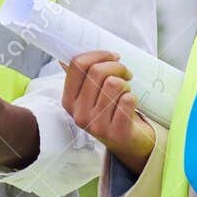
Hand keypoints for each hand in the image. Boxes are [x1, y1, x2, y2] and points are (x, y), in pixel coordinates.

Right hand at [62, 50, 158, 174]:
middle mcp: (79, 113)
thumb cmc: (109, 111)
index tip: (112, 56)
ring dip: (125, 83)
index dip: (98, 54)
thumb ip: (79, 77)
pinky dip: (133, 97)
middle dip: (117, 66)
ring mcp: (97, 125)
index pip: (77, 65)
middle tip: (126, 73)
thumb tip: (63, 55)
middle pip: (97, 72)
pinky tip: (129, 104)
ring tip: (126, 90)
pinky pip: (128, 100)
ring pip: (114, 84)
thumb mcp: (89, 96)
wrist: (127, 142)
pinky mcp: (117, 132)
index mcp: (68, 100)